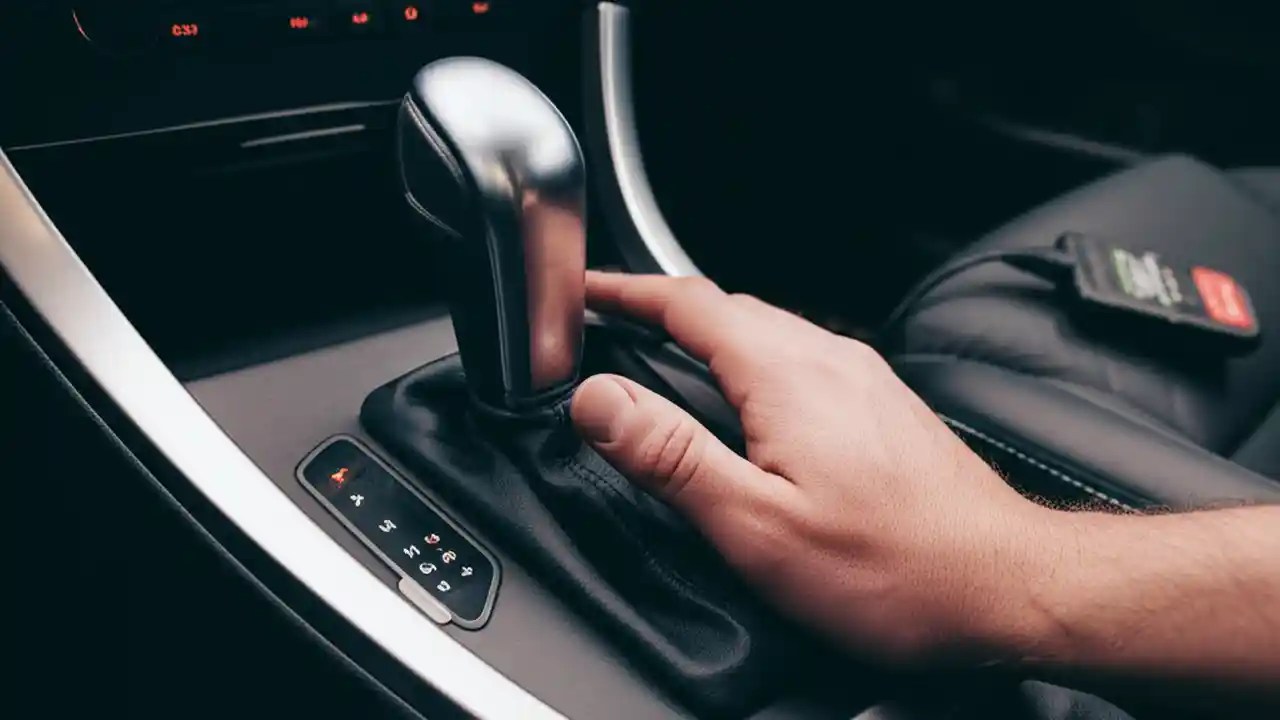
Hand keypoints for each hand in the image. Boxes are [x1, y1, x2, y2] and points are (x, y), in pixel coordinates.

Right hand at [570, 272, 1057, 665]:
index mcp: (788, 376)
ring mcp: (863, 379)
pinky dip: (752, 364)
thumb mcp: (758, 525)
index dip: (626, 292)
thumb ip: (671, 456)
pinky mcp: (883, 407)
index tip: (586, 292)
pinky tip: (747, 406)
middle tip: (612, 328)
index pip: (688, 303)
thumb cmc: (896, 570)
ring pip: (767, 332)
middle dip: (661, 312)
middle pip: (728, 309)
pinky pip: (801, 360)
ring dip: (708, 337)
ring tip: (665, 363)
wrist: (1006, 587)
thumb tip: (599, 401)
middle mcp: (831, 360)